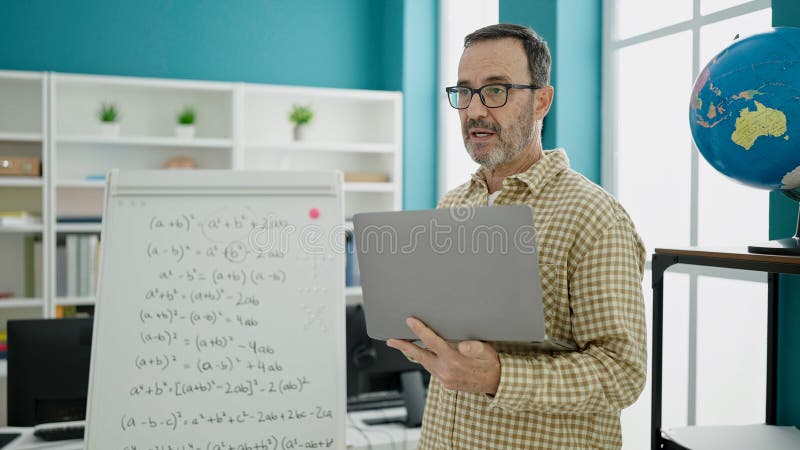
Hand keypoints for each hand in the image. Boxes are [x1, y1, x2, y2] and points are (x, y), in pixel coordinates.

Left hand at [386, 317, 500, 393]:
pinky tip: (421, 354)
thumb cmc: (490, 364)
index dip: (419, 330)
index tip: (410, 321)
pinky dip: (423, 360)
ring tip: (402, 344)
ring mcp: (444, 379)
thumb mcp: (486, 351)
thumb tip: (463, 345)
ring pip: (424, 363)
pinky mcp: (445, 383)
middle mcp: (445, 371)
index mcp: (454, 361)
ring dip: (412, 353)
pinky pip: (430, 369)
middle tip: (391, 339)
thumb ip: (474, 347)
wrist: (496, 383)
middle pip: (419, 355)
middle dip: (403, 346)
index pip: (432, 342)